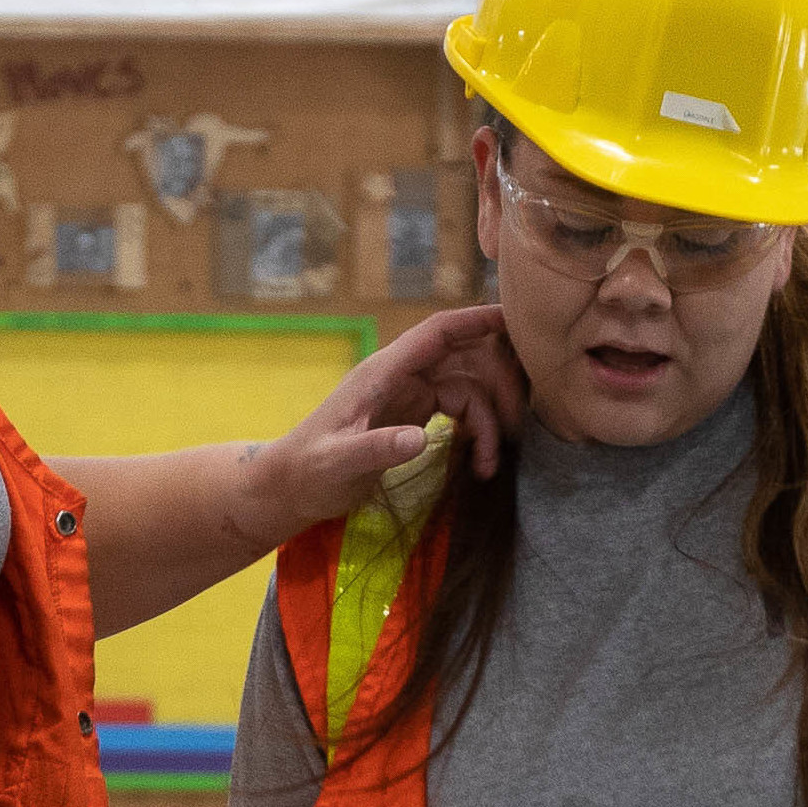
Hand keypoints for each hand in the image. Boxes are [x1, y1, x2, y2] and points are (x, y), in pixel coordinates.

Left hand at [234, 302, 522, 546]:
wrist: (291, 487)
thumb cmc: (309, 470)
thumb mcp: (339, 463)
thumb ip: (376, 449)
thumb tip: (420, 439)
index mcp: (383, 372)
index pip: (437, 332)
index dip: (477, 321)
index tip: (517, 320)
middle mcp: (400, 376)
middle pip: (465, 358)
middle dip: (497, 385)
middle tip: (515, 427)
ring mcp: (409, 394)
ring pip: (468, 389)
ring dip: (488, 423)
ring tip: (490, 465)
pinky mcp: (413, 416)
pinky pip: (460, 412)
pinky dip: (477, 435)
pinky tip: (480, 465)